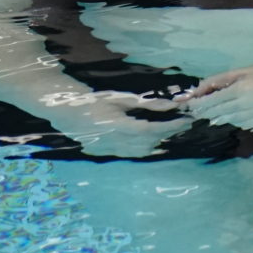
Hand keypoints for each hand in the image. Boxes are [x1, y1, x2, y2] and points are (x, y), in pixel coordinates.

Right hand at [36, 84, 191, 158]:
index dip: (170, 127)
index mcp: (115, 126)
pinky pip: (130, 154)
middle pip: (148, 143)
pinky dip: (144, 147)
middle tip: (183, 124)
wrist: (66, 113)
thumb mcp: (121, 98)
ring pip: (141, 151)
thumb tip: (170, 106)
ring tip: (169, 130)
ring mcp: (108, 150)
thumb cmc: (94, 101)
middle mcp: (112, 141)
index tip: (186, 121)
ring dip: (157, 141)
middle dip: (167, 134)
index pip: (150, 130)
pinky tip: (151, 138)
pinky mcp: (105, 154)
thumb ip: (146, 104)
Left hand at [182, 56, 252, 131]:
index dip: (197, 104)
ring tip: (217, 114)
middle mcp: (250, 105)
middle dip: (206, 112)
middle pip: (219, 113)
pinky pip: (248, 126)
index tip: (188, 104)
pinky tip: (241, 117)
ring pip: (232, 121)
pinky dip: (240, 121)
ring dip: (223, 117)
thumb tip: (202, 91)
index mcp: (245, 88)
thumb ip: (227, 79)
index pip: (212, 100)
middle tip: (197, 112)